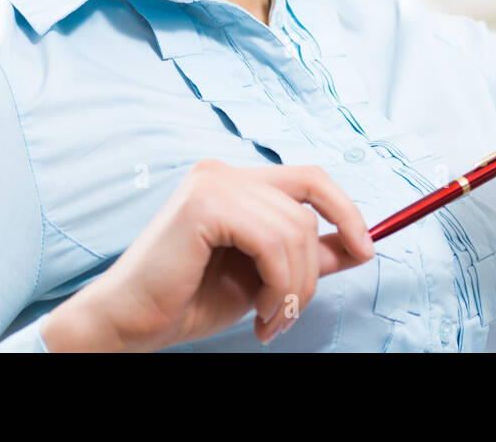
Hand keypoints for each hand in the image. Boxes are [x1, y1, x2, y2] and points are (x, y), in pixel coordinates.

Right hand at [40, 160, 374, 351]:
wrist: (129, 324)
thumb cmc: (187, 299)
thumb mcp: (263, 276)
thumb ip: (306, 255)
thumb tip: (360, 245)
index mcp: (236, 182)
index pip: (310, 179)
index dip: (346, 211)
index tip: (366, 249)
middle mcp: (224, 172)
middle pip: (306, 209)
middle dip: (312, 270)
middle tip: (291, 312)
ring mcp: (213, 183)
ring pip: (294, 230)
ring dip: (293, 287)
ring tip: (271, 319)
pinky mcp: (204, 204)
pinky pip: (272, 242)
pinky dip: (278, 283)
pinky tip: (259, 311)